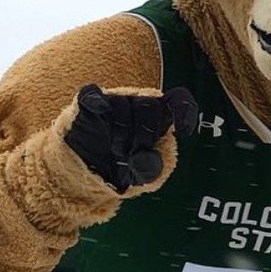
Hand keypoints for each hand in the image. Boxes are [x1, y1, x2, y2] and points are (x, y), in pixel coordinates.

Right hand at [63, 84, 197, 192]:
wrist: (86, 172)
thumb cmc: (121, 167)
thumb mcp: (140, 176)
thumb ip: (150, 170)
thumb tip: (146, 158)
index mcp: (159, 119)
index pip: (178, 100)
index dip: (184, 109)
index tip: (183, 130)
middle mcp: (137, 105)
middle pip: (149, 106)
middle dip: (146, 134)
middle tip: (135, 154)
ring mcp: (113, 102)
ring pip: (122, 105)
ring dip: (121, 132)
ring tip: (117, 152)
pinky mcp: (88, 104)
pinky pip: (93, 95)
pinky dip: (98, 100)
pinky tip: (101, 108)